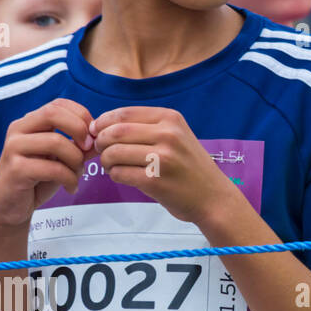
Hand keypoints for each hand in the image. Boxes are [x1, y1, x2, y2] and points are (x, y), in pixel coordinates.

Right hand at [0, 98, 93, 229]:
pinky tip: (71, 188)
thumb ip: (80, 144)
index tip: (92, 136)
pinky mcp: (15, 169)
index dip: (82, 116)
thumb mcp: (63, 157)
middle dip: (79, 130)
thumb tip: (101, 136)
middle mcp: (18, 130)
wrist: (11, 207)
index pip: (59, 104)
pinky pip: (52, 168)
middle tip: (89, 149)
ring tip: (78, 174)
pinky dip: (69, 179)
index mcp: (29, 122)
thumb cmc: (38, 178)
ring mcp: (13, 148)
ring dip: (76, 160)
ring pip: (55, 141)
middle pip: (53, 113)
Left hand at [90, 107, 234, 225]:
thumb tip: (98, 126)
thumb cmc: (188, 166)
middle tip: (102, 151)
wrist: (212, 196)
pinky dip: (115, 175)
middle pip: (114, 132)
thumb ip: (145, 127)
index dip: (102, 123)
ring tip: (113, 166)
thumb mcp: (176, 136)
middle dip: (100, 142)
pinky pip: (119, 173)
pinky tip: (124, 176)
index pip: (123, 113)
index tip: (97, 133)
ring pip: (113, 153)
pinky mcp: (155, 181)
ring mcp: (163, 158)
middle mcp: (168, 134)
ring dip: (106, 161)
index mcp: (171, 119)